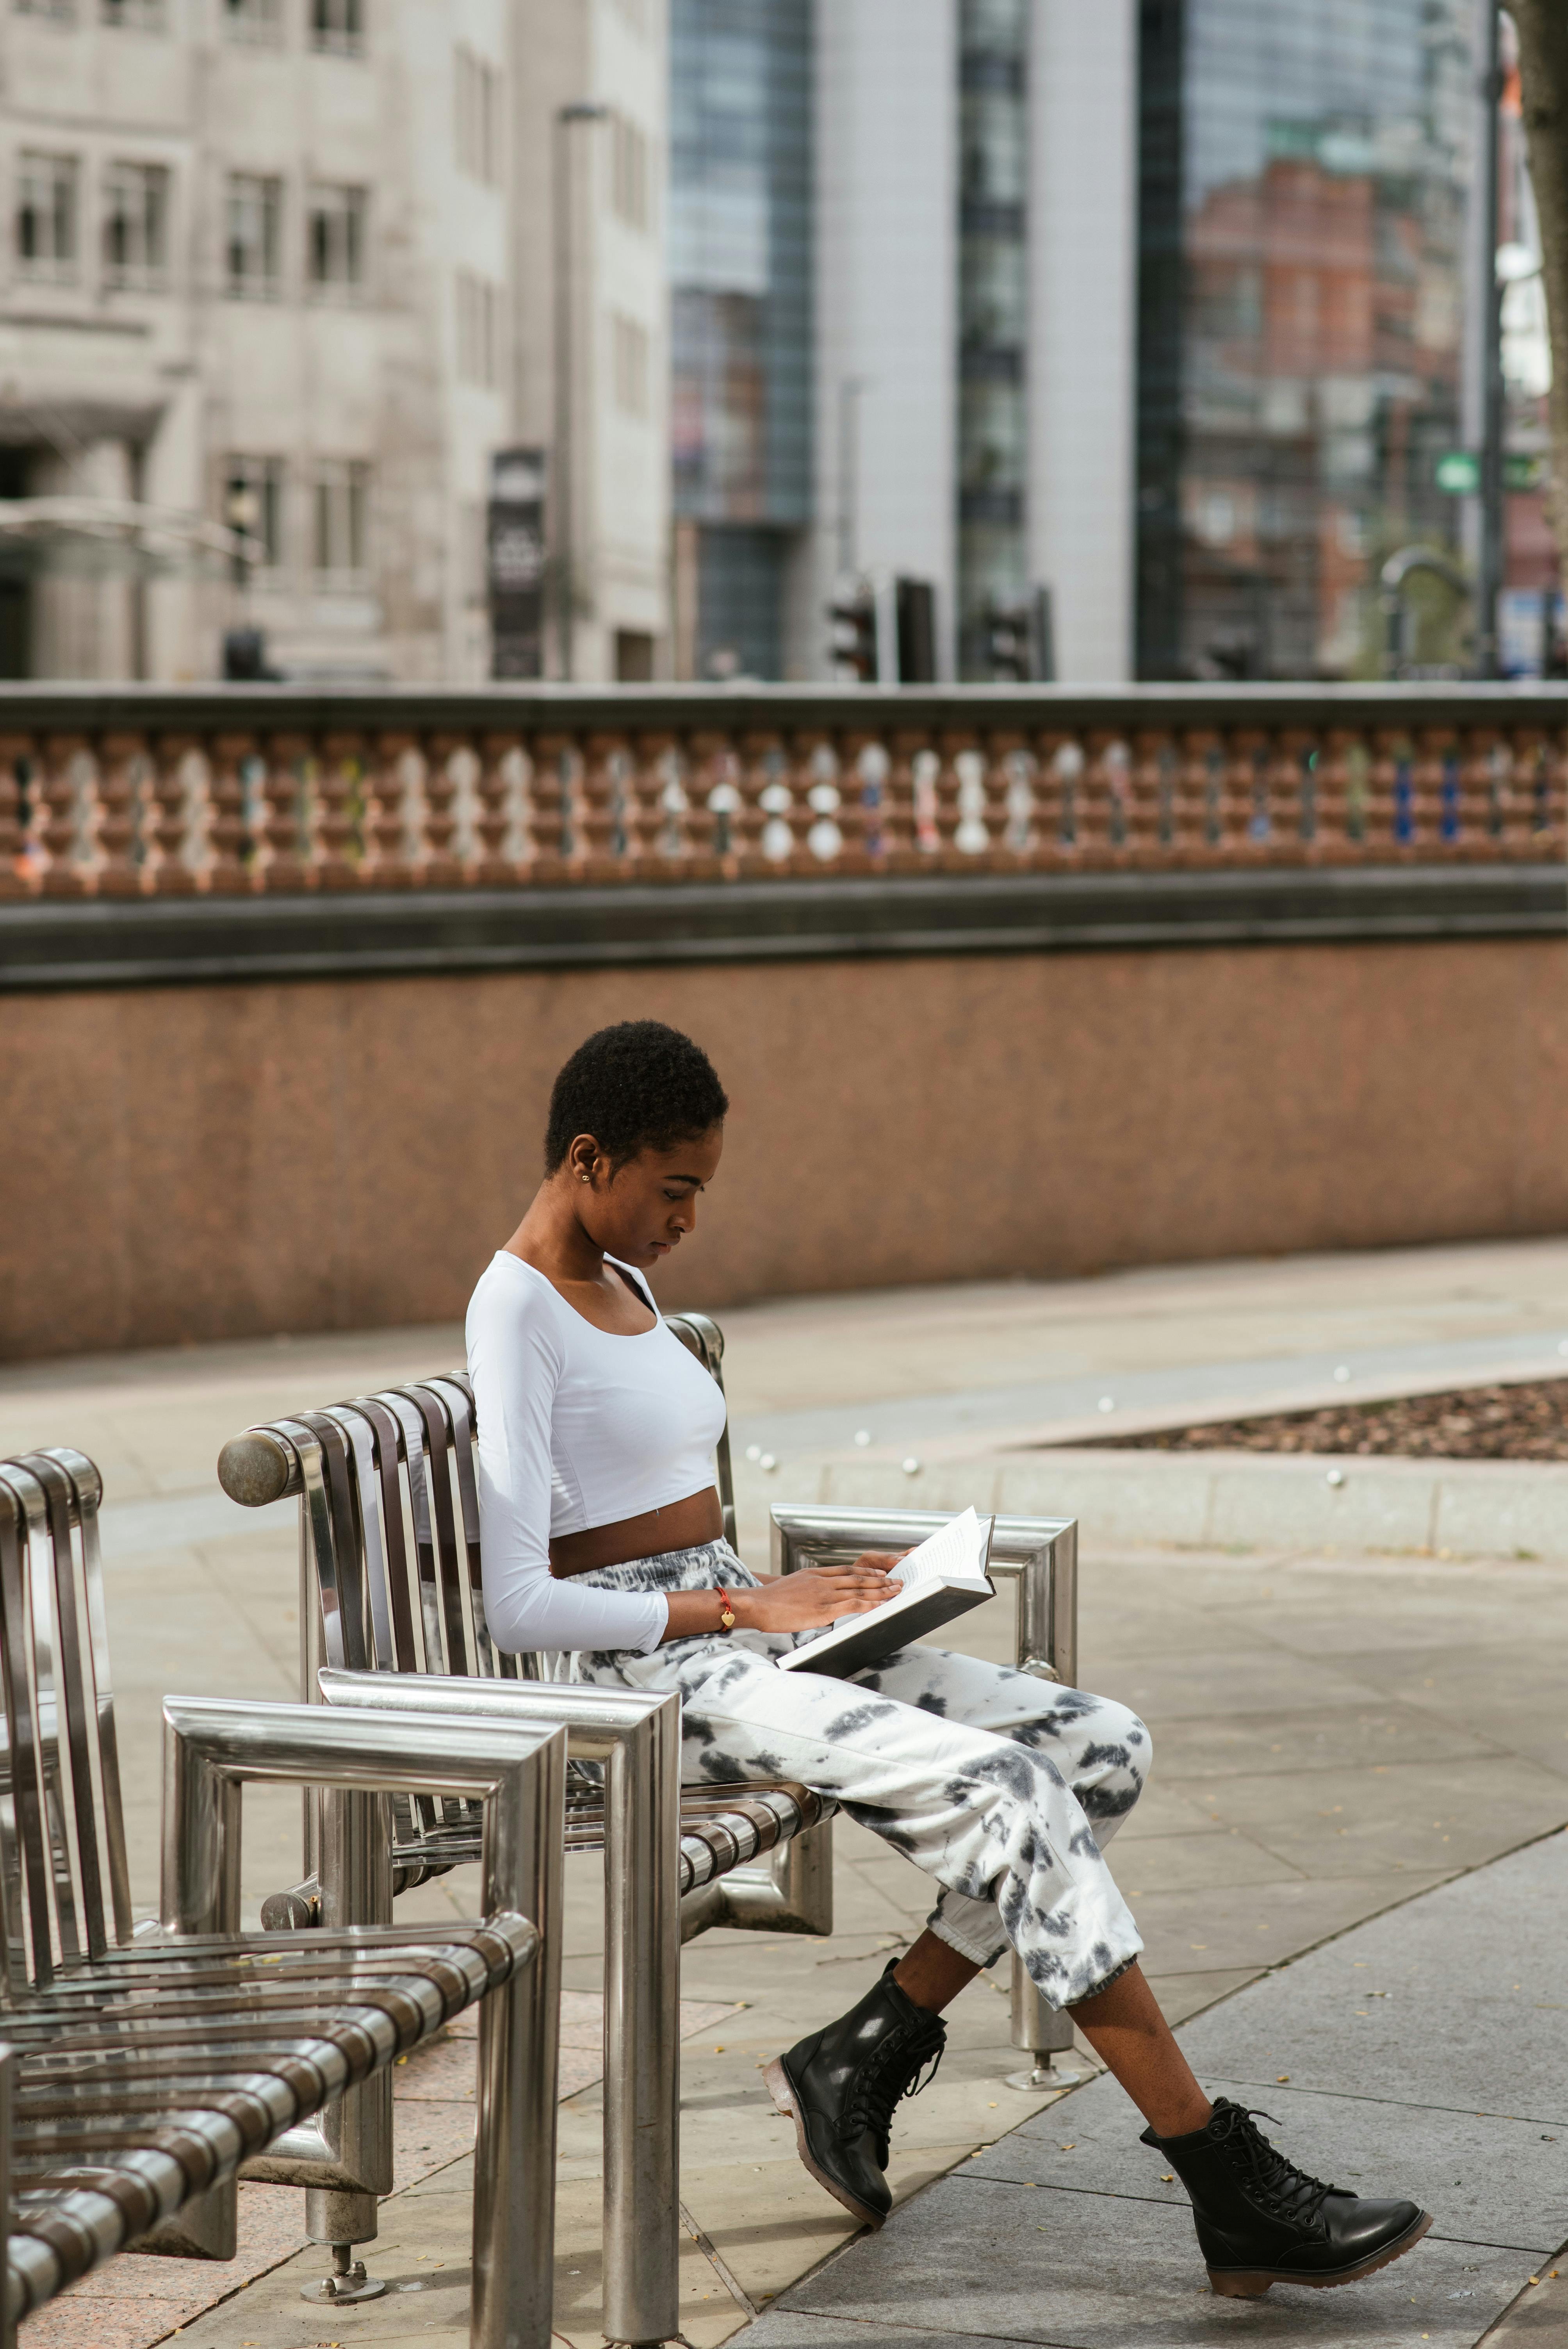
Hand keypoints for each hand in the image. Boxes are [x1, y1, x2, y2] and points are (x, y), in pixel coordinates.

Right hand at [742, 1555, 897, 1632]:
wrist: (758, 1604)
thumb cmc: (769, 1601)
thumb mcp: (791, 1586)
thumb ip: (808, 1589)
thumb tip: (816, 1599)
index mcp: (814, 1574)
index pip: (846, 1570)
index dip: (865, 1571)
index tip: (879, 1572)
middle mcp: (823, 1581)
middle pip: (858, 1577)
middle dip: (880, 1579)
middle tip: (896, 1580)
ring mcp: (825, 1594)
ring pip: (860, 1589)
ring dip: (881, 1590)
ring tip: (896, 1591)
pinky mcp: (824, 1609)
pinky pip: (854, 1605)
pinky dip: (870, 1604)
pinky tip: (881, 1605)